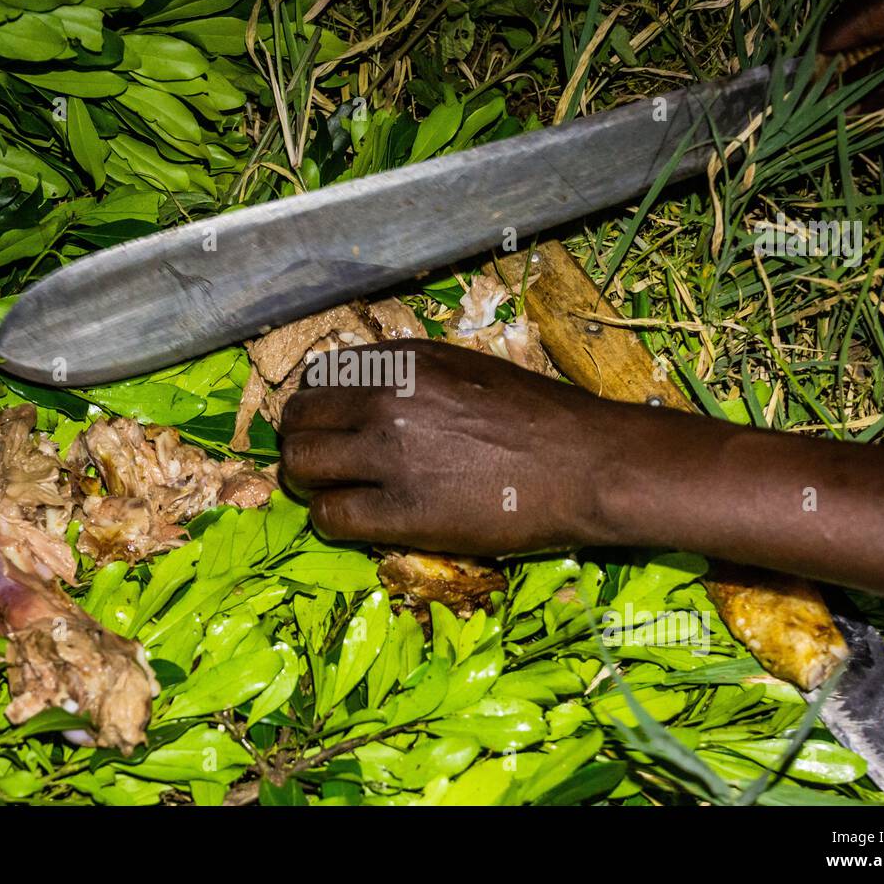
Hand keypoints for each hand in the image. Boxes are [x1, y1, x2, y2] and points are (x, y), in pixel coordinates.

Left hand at [278, 339, 621, 555]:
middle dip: (303, 442)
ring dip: (309, 481)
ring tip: (333, 492)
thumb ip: (410, 379)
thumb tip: (364, 396)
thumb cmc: (538, 418)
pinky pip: (329, 516)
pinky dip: (332, 521)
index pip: (319, 378)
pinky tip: (356, 522)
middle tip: (323, 464)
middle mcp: (386, 400)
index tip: (330, 425)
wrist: (586, 464)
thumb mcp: (466, 371)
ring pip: (301, 465)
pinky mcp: (401, 512)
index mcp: (403, 362)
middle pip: (298, 420)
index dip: (318, 406)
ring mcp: (389, 456)